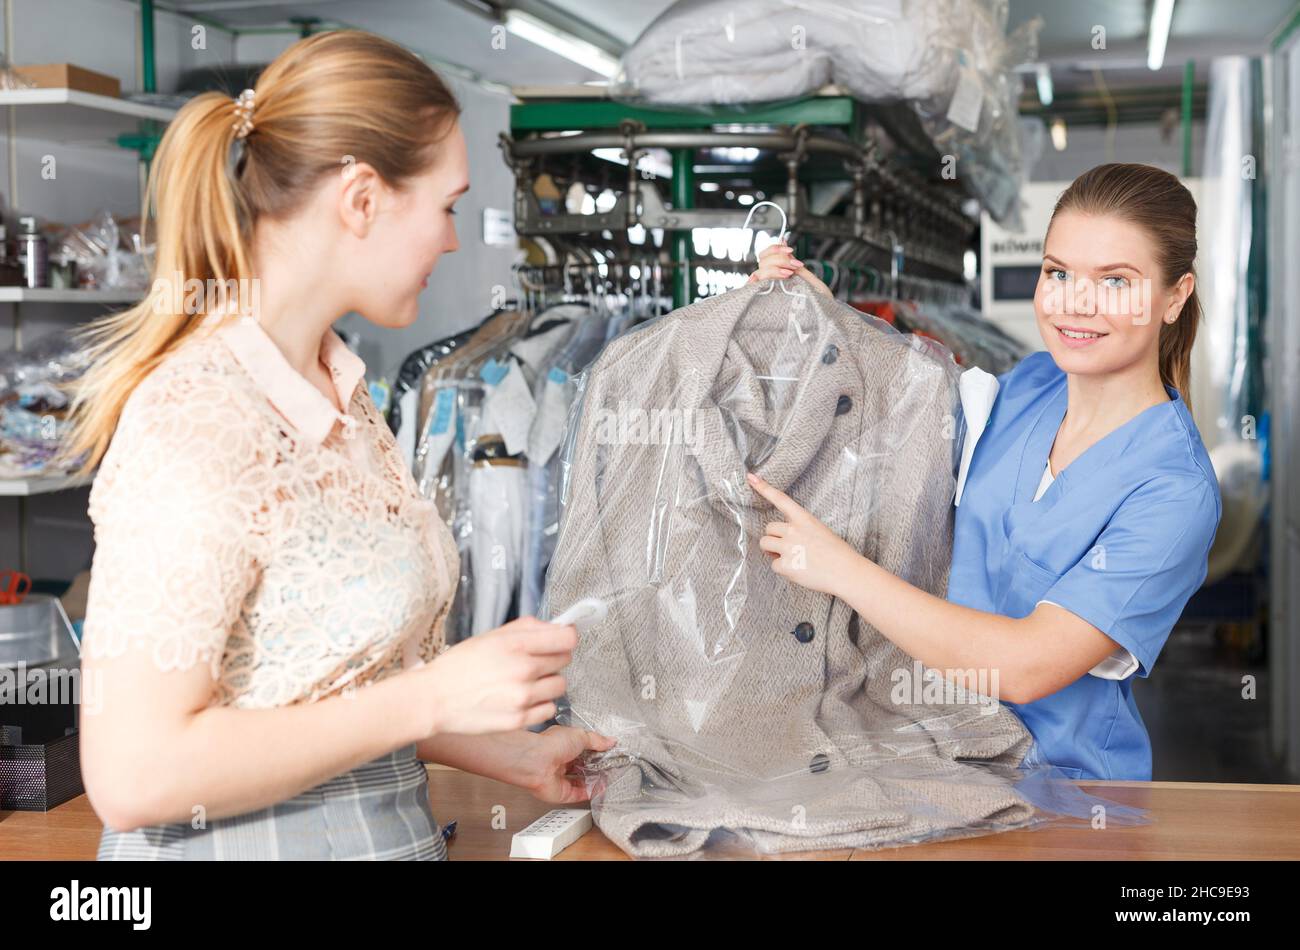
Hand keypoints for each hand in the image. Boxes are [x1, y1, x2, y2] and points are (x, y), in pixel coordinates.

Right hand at [416, 616, 576, 735]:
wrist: (434, 699)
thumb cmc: (460, 666)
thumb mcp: (491, 636)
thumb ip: (527, 628)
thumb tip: (558, 626)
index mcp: (516, 644)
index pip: (566, 638)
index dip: (566, 637)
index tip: (560, 640)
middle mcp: (523, 670)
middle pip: (565, 660)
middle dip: (552, 659)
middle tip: (531, 662)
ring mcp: (523, 697)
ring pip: (560, 686)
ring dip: (547, 683)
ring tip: (524, 683)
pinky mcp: (520, 720)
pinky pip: (549, 709)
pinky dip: (540, 704)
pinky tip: (521, 700)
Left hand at [509, 725, 617, 804]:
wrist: (537, 762)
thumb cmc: (551, 745)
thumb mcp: (580, 735)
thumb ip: (597, 740)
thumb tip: (609, 741)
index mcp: (563, 745)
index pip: (583, 750)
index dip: (596, 752)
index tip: (608, 753)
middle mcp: (561, 761)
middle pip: (583, 766)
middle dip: (597, 766)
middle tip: (610, 766)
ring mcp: (561, 778)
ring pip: (582, 781)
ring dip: (595, 780)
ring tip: (609, 776)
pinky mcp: (562, 793)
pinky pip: (579, 794)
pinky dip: (591, 792)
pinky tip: (601, 787)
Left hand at [747, 471, 858, 595]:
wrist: (845, 572)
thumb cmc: (835, 552)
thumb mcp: (818, 531)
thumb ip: (799, 530)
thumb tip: (779, 541)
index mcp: (804, 518)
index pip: (780, 499)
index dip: (764, 488)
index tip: (751, 478)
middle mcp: (793, 530)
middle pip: (768, 529)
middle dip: (774, 538)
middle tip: (788, 548)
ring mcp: (787, 547)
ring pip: (765, 544)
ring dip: (773, 551)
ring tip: (792, 558)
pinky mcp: (785, 565)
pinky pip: (774, 565)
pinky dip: (783, 569)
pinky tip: (798, 570)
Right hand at [748, 241, 832, 298]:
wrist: (824, 319)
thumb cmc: (818, 304)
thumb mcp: (809, 279)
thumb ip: (794, 263)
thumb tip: (783, 240)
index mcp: (779, 277)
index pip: (766, 256)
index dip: (775, 249)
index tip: (791, 249)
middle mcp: (770, 284)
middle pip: (762, 261)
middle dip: (779, 258)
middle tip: (795, 266)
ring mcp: (765, 293)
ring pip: (758, 272)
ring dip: (775, 268)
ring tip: (790, 274)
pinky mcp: (761, 302)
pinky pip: (753, 286)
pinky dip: (766, 277)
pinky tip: (782, 278)